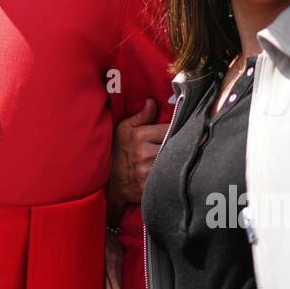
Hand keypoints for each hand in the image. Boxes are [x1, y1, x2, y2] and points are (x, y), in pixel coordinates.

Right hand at [108, 99, 167, 217]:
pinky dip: (172, 173)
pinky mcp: (151, 186)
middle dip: (177, 144)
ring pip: (173, 160)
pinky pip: (170, 176)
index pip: (169, 128)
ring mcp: (148, 171)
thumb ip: (141, 116)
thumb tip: (152, 102)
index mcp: (139, 136)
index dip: (175, 130)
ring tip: (175, 157)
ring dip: (176, 159)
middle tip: (180, 145)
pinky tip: (171, 172)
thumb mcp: (123, 130)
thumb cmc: (117, 152)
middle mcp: (145, 153)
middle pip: (174, 145)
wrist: (109, 183)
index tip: (177, 131)